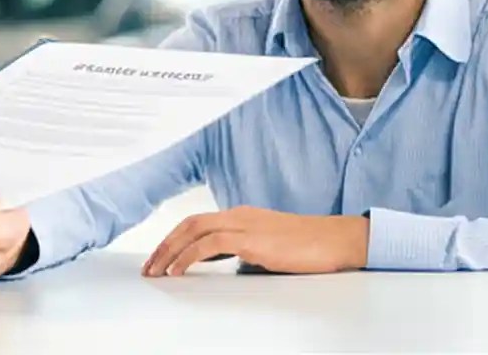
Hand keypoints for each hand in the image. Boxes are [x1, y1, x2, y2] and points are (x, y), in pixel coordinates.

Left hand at [142, 206, 368, 276]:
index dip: (174, 239)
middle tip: (148, 266)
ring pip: (194, 230)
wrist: (339, 240)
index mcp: (242, 216)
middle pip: (188, 223)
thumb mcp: (269, 248)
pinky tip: (178, 271)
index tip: (160, 258)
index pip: (197, 222)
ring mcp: (245, 225)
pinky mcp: (253, 240)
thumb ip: (244, 251)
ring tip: (156, 272)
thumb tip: (223, 264)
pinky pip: (210, 244)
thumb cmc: (310, 247)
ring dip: (170, 252)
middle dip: (164, 244)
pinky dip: (188, 256)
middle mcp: (239, 215)